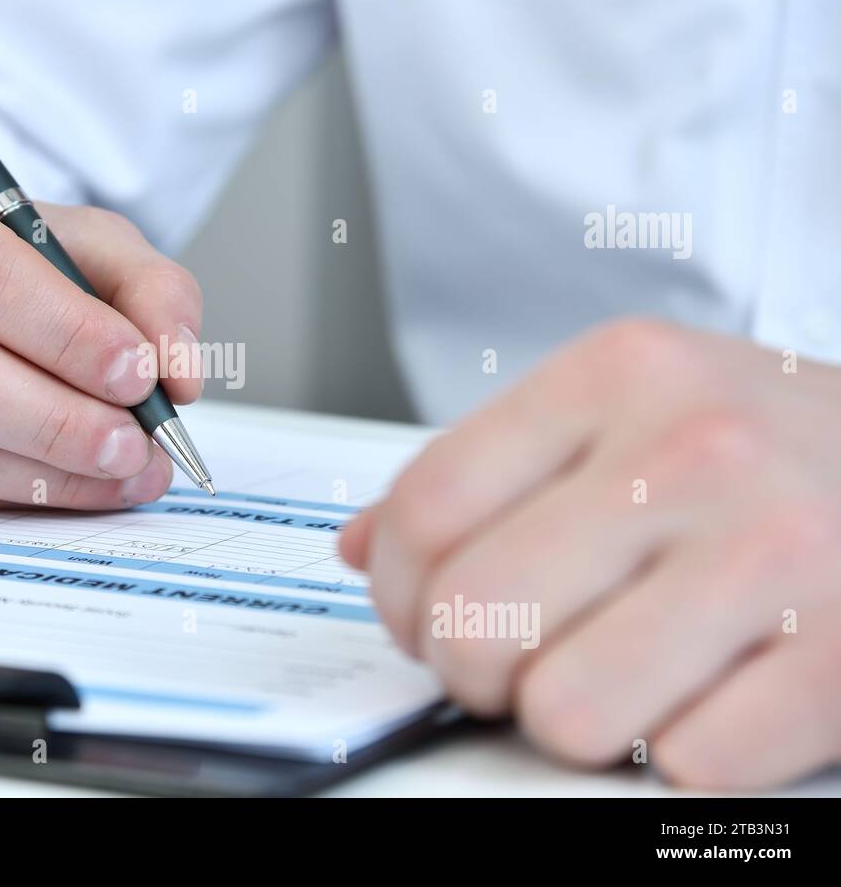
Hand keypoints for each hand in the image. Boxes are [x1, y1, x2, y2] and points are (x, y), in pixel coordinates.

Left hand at [341, 319, 840, 788]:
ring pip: (564, 709)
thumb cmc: (764, 442)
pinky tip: (705, 696)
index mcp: (616, 375)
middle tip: (509, 661)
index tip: (419, 616)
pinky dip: (678, 753)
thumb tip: (361, 548)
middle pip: (475, 616)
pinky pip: (683, 764)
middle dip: (469, 667)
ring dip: (567, 719)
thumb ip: (486, 470)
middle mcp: (694, 449)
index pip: (426, 508)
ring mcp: (778, 550)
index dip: (397, 592)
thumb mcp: (625, 405)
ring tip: (608, 677)